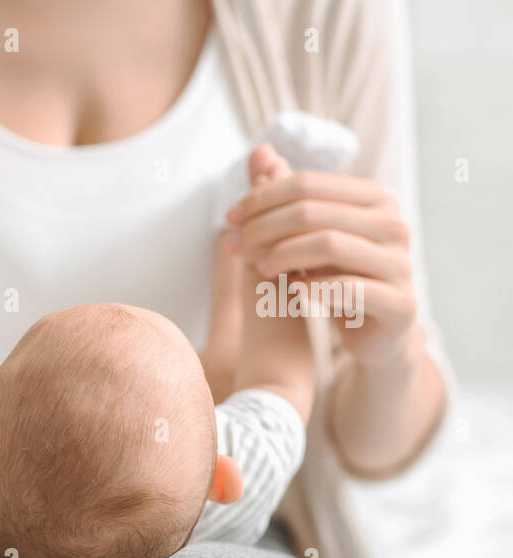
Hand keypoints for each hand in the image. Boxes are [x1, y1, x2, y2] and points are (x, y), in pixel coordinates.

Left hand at [225, 150, 419, 367]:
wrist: (376, 332)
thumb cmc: (339, 277)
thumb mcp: (309, 236)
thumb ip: (286, 196)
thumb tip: (259, 152)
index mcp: (375, 199)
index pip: (307, 184)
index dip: (261, 199)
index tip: (230, 220)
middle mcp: (394, 224)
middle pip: (312, 212)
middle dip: (264, 228)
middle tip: (236, 246)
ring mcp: (400, 262)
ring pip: (329, 244)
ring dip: (283, 255)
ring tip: (259, 269)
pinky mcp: (399, 302)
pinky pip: (348, 287)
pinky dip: (312, 287)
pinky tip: (292, 291)